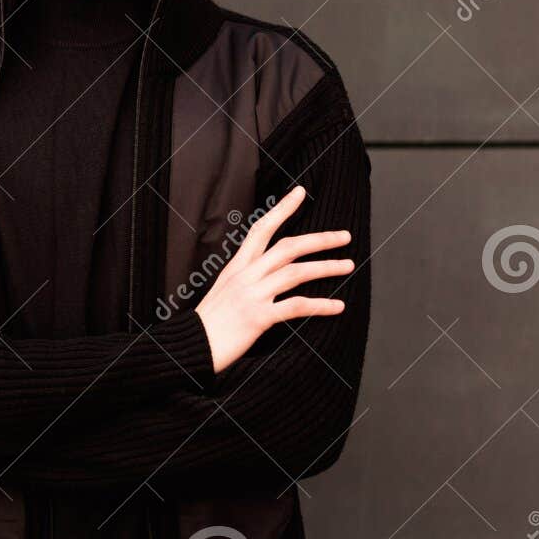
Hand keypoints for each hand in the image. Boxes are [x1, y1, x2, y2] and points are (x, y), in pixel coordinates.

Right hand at [194, 185, 352, 373]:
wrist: (190, 346)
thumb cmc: (209, 322)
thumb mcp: (224, 290)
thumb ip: (245, 277)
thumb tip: (268, 272)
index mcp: (237, 266)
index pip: (262, 229)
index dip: (282, 209)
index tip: (301, 193)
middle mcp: (246, 275)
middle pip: (288, 247)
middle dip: (320, 239)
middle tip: (344, 235)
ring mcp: (252, 295)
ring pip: (296, 272)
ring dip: (326, 267)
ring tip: (348, 265)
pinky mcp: (258, 317)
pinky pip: (295, 306)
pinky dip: (320, 305)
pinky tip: (338, 306)